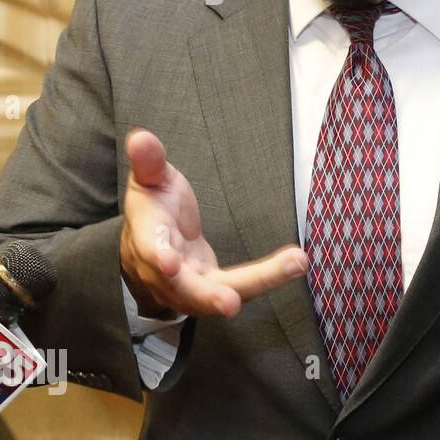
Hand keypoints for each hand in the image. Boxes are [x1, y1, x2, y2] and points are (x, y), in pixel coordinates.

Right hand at [119, 128, 307, 317]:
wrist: (153, 246)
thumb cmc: (154, 208)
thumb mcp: (149, 181)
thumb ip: (149, 162)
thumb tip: (141, 137)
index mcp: (147, 241)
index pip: (150, 250)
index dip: (158, 258)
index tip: (169, 263)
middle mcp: (166, 274)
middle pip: (186, 289)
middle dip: (208, 295)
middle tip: (230, 302)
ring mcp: (191, 288)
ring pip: (221, 293)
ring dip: (259, 282)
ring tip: (295, 264)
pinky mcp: (215, 290)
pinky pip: (243, 287)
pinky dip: (271, 276)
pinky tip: (298, 262)